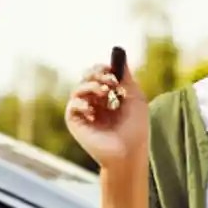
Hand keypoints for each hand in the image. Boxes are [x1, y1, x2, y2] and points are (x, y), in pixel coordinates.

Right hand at [64, 57, 148, 172]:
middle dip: (96, 74)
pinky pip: (72, 105)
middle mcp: (94, 102)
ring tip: (104, 92)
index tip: (111, 69)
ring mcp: (84, 112)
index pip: (98, 75)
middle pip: (86, 78)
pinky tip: (93, 110)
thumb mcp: (134, 97)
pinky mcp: (75, 122)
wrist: (128, 152)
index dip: (102, 69)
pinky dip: (82, 103)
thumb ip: (126, 77)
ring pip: (78, 89)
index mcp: (107, 96)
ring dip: (91, 86)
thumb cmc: (135, 129)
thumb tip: (120, 54)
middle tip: (109, 80)